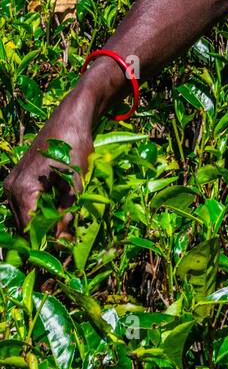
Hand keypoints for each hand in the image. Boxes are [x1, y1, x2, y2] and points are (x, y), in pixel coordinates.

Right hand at [2, 85, 97, 238]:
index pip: (28, 228)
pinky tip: (54, 208)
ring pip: (22, 213)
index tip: (59, 250)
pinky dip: (37, 209)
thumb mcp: (75, 183)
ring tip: (60, 226)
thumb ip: (66, 212)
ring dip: (39, 221)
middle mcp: (12, 187)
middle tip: (63, 241)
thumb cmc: (74, 147)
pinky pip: (23, 202)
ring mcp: (12, 181)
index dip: (43, 242)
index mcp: (24, 189)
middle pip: (22, 223)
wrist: (70, 118)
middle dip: (41, 233)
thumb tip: (63, 240)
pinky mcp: (17, 177)